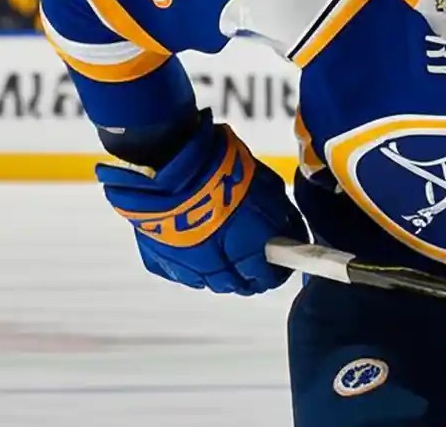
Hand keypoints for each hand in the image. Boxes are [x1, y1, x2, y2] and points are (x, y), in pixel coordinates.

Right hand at [99, 109, 308, 294]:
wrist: (165, 162)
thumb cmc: (217, 164)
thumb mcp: (262, 183)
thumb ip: (275, 211)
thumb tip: (286, 225)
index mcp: (250, 245)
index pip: (272, 274)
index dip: (280, 269)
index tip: (283, 261)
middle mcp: (221, 263)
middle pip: (242, 285)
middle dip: (253, 277)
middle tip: (257, 265)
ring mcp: (188, 264)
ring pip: (212, 283)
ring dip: (223, 276)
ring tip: (227, 259)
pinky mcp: (160, 259)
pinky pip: (180, 272)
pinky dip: (190, 267)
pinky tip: (195, 253)